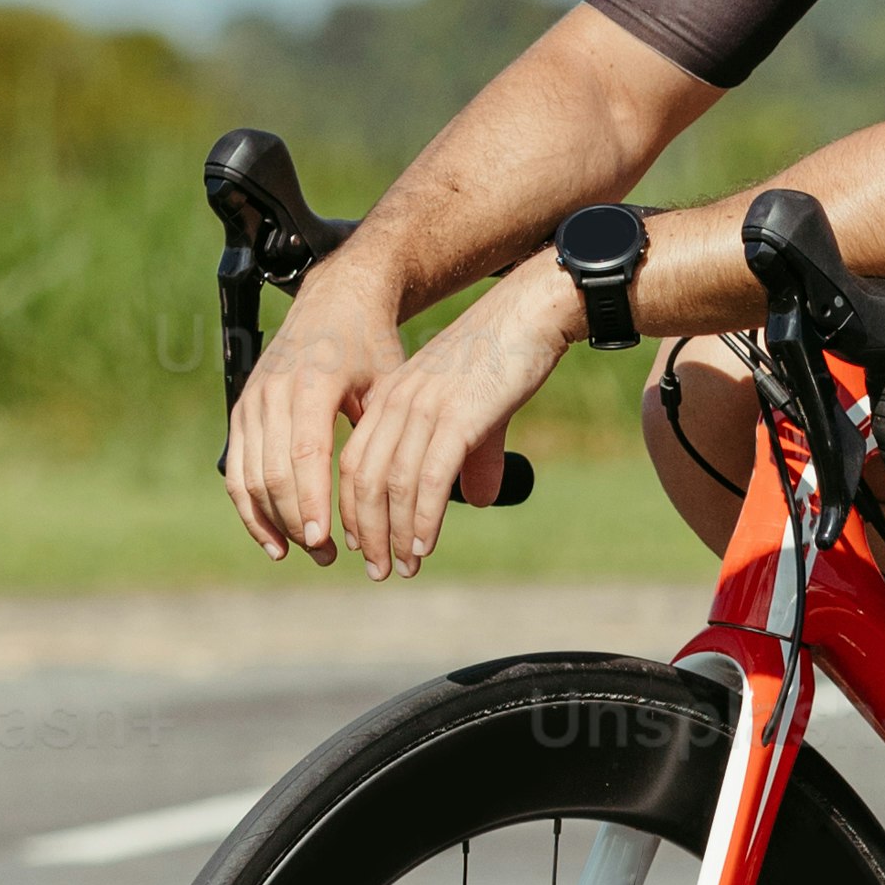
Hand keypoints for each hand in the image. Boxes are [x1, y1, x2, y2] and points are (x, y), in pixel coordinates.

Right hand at [223, 260, 409, 568]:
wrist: (334, 301)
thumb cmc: (371, 345)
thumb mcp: (389, 382)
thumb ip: (388, 432)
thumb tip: (411, 492)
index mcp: (312, 384)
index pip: (305, 454)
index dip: (311, 501)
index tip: (325, 540)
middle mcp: (274, 393)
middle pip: (273, 473)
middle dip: (297, 522)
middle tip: (327, 557)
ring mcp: (252, 402)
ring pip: (249, 477)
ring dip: (273, 522)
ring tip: (305, 553)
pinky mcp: (242, 412)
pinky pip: (237, 470)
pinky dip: (250, 508)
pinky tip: (274, 540)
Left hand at [332, 265, 582, 580]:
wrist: (531, 314)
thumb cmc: (506, 357)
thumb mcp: (477, 410)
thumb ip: (471, 455)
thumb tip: (479, 498)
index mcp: (390, 398)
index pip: (355, 464)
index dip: (354, 510)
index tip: (364, 546)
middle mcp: (396, 403)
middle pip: (363, 480)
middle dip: (368, 532)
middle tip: (379, 570)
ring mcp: (423, 409)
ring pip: (393, 486)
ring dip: (396, 534)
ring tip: (405, 565)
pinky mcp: (456, 417)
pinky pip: (429, 480)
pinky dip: (423, 518)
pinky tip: (425, 545)